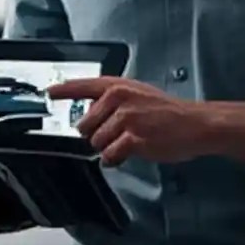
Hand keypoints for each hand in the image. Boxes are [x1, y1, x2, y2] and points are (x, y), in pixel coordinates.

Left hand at [47, 77, 212, 166]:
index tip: (50, 92)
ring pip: (96, 143)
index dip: (64, 90)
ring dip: (110, 147)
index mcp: (119, 86)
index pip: (84, 85)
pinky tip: (130, 152)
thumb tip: (89, 110)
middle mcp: (119, 99)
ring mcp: (126, 119)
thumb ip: (113, 99)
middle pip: (85, 125)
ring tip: (130, 140)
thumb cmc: (167, 111)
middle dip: (97, 134)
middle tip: (119, 132)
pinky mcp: (133, 139)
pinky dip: (116, 159)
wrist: (195, 123)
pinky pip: (109, 156)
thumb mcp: (138, 93)